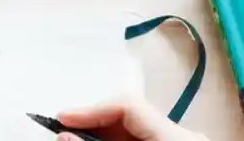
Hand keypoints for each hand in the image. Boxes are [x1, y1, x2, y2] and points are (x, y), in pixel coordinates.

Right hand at [57, 97, 209, 140]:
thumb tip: (65, 135)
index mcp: (177, 137)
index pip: (127, 106)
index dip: (90, 110)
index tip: (62, 118)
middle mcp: (182, 134)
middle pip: (128, 115)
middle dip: (92, 123)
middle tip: (63, 132)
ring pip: (131, 128)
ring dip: (100, 135)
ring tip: (75, 138)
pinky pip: (138, 139)